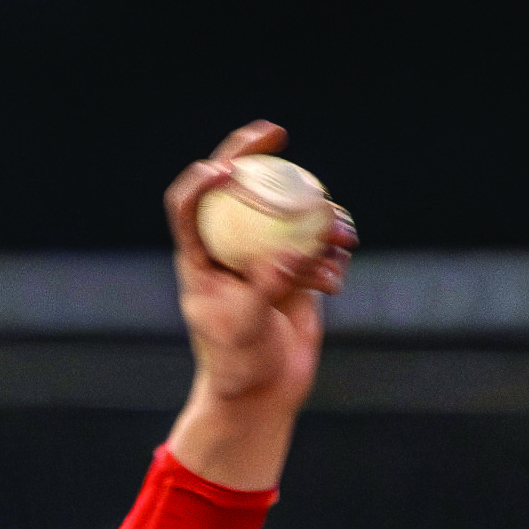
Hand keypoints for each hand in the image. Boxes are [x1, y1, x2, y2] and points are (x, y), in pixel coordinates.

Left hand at [161, 122, 352, 489]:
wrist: (264, 395)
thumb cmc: (239, 368)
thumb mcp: (245, 331)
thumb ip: (263, 290)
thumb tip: (287, 257)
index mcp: (200, 259)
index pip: (188, 206)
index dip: (202, 179)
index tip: (229, 168)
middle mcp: (229, 250)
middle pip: (238, 188)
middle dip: (255, 154)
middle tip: (278, 132)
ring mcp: (263, 256)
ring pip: (287, 213)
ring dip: (317, 216)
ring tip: (340, 238)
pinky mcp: (294, 270)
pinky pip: (315, 245)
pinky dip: (329, 256)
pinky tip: (336, 279)